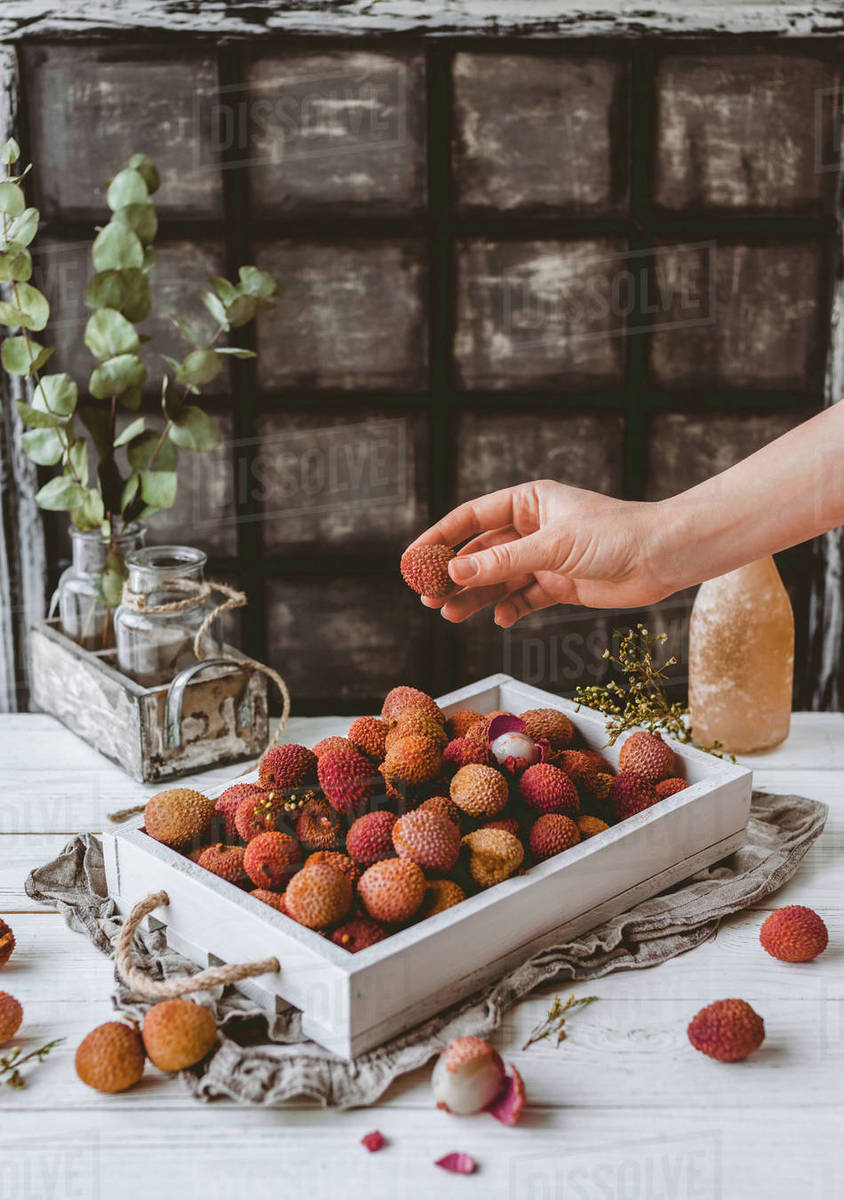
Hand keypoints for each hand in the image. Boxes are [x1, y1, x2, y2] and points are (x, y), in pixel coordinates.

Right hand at [407, 480, 670, 627]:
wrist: (663, 557)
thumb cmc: (614, 535)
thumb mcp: (551, 547)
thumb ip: (501, 562)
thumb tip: (454, 573)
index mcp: (529, 501)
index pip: (471, 518)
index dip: (439, 539)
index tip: (412, 559)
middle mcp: (534, 527)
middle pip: (481, 553)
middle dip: (455, 576)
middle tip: (428, 597)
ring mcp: (547, 556)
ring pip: (499, 579)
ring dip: (475, 597)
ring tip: (449, 615)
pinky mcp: (561, 584)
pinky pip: (524, 597)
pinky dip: (510, 609)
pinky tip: (499, 619)